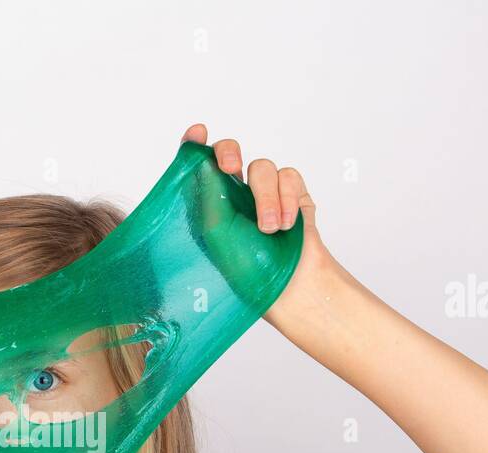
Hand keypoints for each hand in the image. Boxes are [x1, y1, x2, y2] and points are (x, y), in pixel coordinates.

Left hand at [180, 123, 351, 329]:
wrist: (290, 285)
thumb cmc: (248, 267)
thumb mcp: (216, 231)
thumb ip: (208, 193)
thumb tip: (201, 160)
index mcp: (210, 204)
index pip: (198, 166)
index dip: (195, 145)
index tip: (197, 133)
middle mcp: (234, 195)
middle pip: (229, 152)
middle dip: (229, 153)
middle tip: (231, 167)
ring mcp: (264, 193)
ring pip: (262, 167)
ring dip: (267, 197)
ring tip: (270, 229)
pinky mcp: (292, 195)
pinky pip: (289, 176)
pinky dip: (288, 199)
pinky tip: (287, 224)